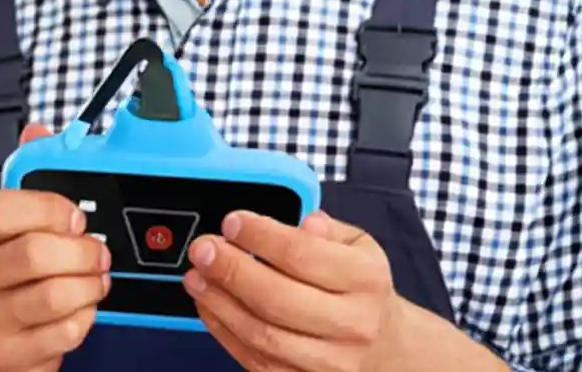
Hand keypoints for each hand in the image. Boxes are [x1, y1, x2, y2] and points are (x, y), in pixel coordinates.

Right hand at [0, 124, 109, 371]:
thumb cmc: (13, 272)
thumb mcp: (16, 224)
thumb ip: (31, 177)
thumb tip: (36, 130)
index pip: (1, 210)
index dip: (47, 209)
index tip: (76, 217)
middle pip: (34, 254)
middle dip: (83, 251)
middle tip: (99, 252)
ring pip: (54, 295)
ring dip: (90, 285)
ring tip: (96, 279)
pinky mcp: (8, 353)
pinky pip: (63, 333)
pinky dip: (85, 318)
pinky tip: (82, 308)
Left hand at [182, 209, 406, 371]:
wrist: (385, 347)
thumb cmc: (360, 289)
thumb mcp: (358, 247)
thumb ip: (327, 230)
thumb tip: (306, 224)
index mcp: (366, 281)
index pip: (303, 255)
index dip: (260, 235)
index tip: (232, 222)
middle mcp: (352, 324)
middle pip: (277, 299)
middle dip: (230, 270)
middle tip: (203, 249)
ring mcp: (330, 361)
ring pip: (262, 334)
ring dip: (219, 302)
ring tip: (196, 276)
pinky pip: (255, 359)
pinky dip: (223, 330)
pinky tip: (208, 304)